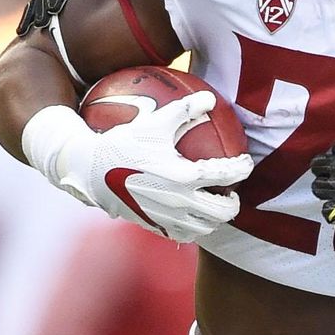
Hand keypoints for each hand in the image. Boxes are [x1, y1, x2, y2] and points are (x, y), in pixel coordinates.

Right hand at [25, 91, 249, 242]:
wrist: (88, 170)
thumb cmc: (122, 143)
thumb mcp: (154, 123)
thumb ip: (184, 110)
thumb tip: (210, 99)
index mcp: (184, 176)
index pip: (227, 175)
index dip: (242, 168)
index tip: (245, 162)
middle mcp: (179, 200)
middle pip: (223, 211)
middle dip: (233, 201)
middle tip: (230, 191)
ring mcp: (167, 217)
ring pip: (206, 226)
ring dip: (215, 217)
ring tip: (212, 204)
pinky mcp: (154, 226)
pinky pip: (184, 235)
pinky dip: (194, 228)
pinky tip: (191, 216)